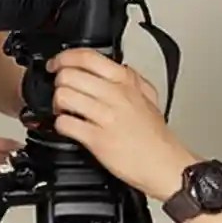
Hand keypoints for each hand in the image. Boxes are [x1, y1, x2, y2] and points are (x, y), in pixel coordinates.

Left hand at [47, 48, 196, 201]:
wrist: (165, 165)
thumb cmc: (155, 136)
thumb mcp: (148, 96)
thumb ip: (131, 78)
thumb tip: (114, 65)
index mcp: (126, 81)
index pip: (86, 57)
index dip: (63, 57)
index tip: (56, 64)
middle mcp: (115, 95)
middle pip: (68, 75)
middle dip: (58, 83)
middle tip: (61, 91)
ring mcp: (106, 117)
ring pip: (63, 96)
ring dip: (57, 104)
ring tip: (64, 110)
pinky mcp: (97, 139)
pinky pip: (65, 123)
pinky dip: (60, 125)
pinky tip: (69, 127)